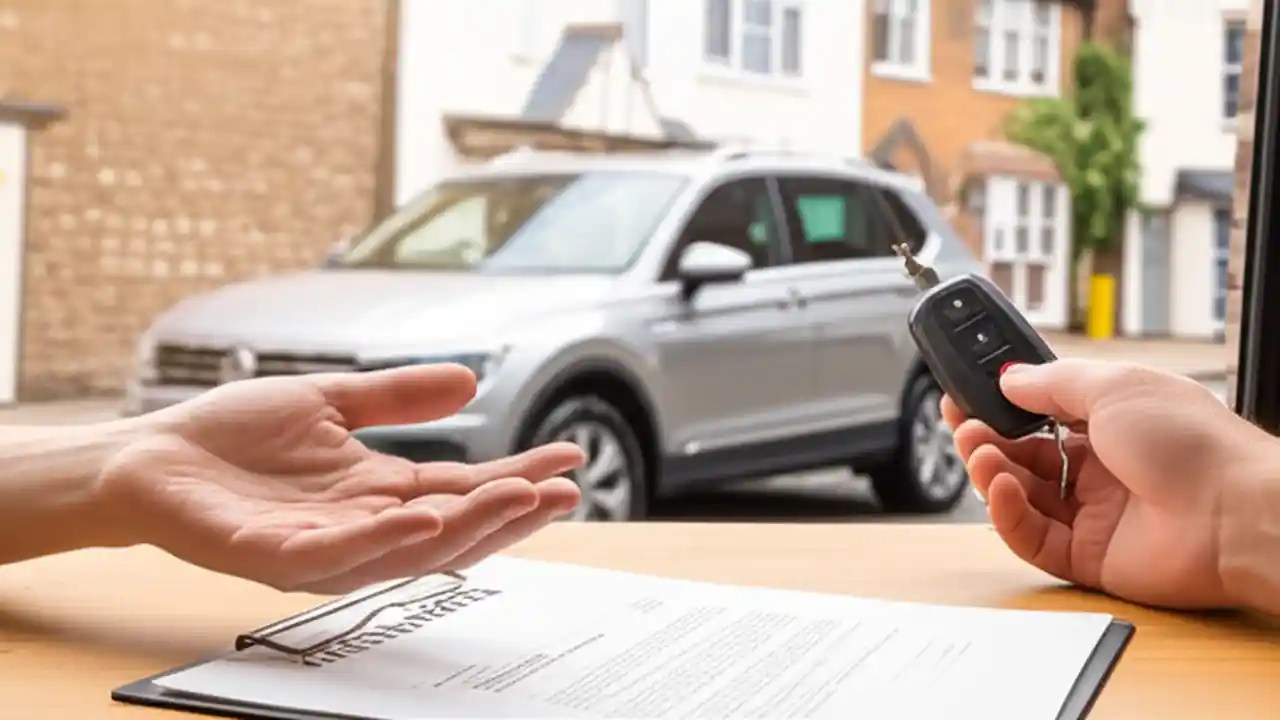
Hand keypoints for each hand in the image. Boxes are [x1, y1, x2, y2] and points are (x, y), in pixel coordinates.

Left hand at [96, 364, 584, 593]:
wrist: (146, 454)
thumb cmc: (230, 438)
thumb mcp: (332, 402)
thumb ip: (398, 397)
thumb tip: (469, 381)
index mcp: (375, 494)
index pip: (461, 491)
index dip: (516, 478)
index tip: (569, 458)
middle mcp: (357, 528)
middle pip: (449, 531)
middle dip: (509, 514)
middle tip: (561, 492)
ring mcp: (315, 545)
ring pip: (405, 551)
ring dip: (465, 529)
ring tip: (515, 500)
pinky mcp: (267, 551)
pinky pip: (333, 556)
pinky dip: (381, 540)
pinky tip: (421, 517)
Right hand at [942, 359, 1279, 610]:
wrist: (1236, 514)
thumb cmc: (1194, 443)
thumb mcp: (1115, 386)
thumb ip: (1053, 382)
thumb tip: (1010, 378)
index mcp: (1111, 424)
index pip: (1039, 417)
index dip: (1000, 409)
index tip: (964, 398)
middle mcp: (1101, 470)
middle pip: (1023, 457)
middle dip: (986, 440)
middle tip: (963, 427)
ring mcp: (1094, 515)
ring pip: (1021, 497)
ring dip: (990, 474)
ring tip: (978, 455)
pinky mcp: (1088, 558)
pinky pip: (1032, 540)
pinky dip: (1007, 517)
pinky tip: (1002, 491)